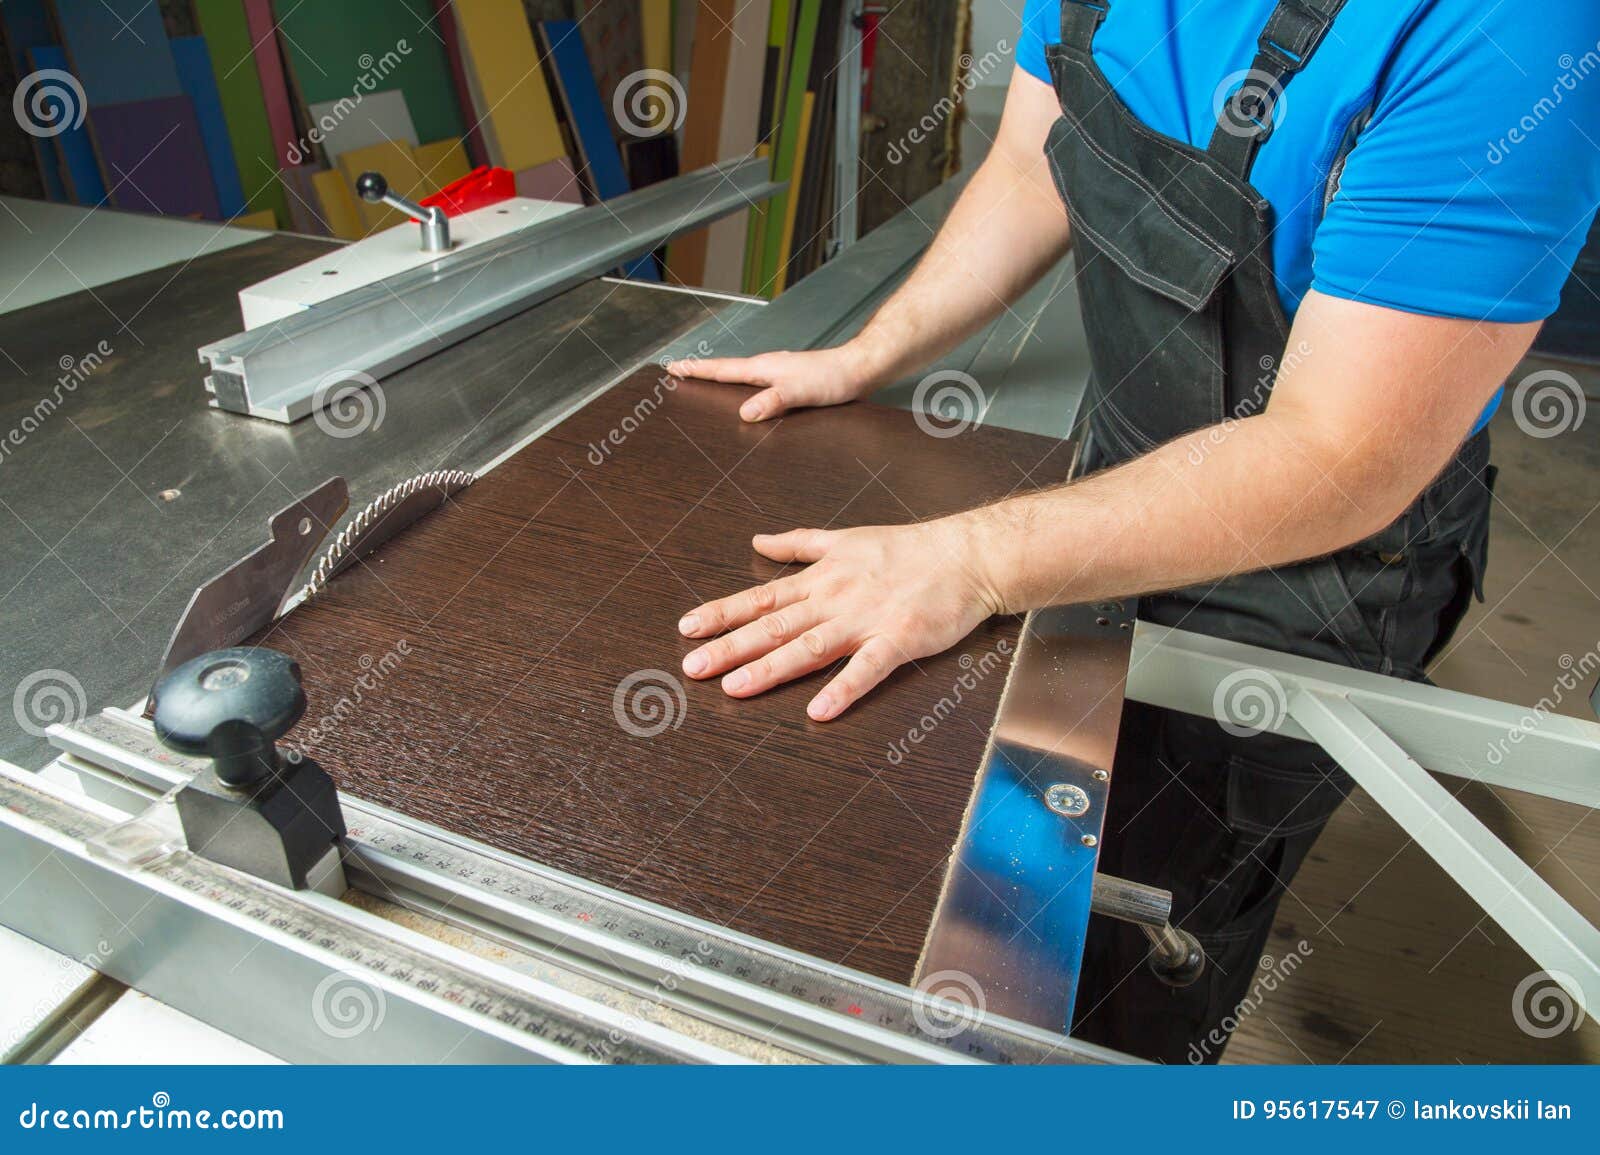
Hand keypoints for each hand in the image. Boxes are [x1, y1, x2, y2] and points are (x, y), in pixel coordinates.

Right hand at [664, 344, 879, 421]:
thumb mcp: (799, 392)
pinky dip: (744, 389)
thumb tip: (745, 414)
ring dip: (722, 380)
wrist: (859, 369)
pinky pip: (758, 385)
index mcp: (763, 368)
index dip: (696, 370)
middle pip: (726, 371)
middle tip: (680, 374)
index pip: (721, 369)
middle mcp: (768, 368)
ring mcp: (779, 374)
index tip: (673, 367)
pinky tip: (749, 399)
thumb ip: (772, 401)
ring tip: (705, 385)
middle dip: (702, 373)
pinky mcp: (791, 382)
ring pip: (742, 378)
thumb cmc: (832, 378)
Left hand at [677, 517, 1001, 719]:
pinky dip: (843, 689)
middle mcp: (834, 599)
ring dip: (771, 668)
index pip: (761, 597)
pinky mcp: (899, 639)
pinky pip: (867, 669)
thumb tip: (758, 541)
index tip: (688, 628)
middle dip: (731, 647)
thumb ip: (798, 544)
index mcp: (821, 578)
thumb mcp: (844, 537)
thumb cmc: (907, 548)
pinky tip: (819, 711)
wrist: (966, 555)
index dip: (723, 613)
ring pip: (809, 647)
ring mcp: (865, 620)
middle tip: (692, 667)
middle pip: (774, 625)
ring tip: (735, 688)